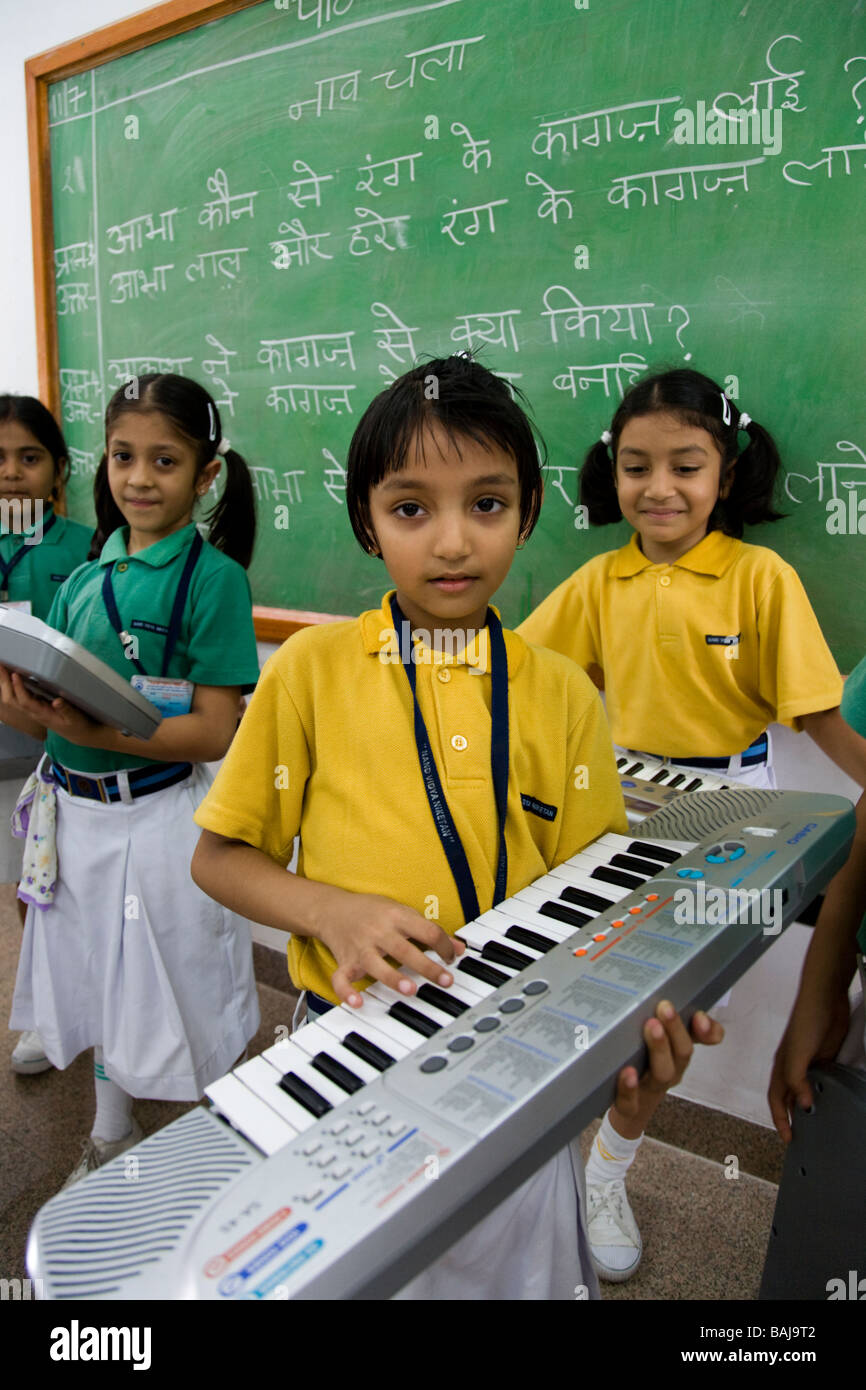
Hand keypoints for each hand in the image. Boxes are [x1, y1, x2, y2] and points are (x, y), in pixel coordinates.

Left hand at [0, 665, 99, 744]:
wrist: (78, 734)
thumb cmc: (77, 725)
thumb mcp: (75, 719)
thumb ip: (66, 709)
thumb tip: (57, 701)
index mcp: (43, 714)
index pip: (25, 702)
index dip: (19, 688)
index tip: (15, 675)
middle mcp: (34, 712)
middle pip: (13, 699)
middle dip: (5, 683)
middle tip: (1, 666)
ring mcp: (33, 709)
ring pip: (13, 698)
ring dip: (6, 684)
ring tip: (3, 668)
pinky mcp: (36, 705)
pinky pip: (19, 695)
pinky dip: (13, 685)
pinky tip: (12, 676)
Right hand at [317, 889, 465, 1006]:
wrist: (332, 909)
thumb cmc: (373, 912)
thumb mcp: (403, 913)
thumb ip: (430, 931)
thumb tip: (459, 949)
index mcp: (396, 917)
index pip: (426, 931)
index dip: (444, 945)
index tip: (452, 958)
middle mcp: (378, 932)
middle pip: (404, 950)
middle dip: (426, 966)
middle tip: (446, 980)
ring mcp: (360, 948)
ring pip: (376, 964)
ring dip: (393, 978)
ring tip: (411, 989)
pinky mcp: (344, 962)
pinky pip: (341, 978)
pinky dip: (346, 991)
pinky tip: (357, 1002)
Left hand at [613, 1000, 723, 1124]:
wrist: (629, 1103)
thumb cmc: (642, 1059)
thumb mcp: (653, 1033)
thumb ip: (661, 1014)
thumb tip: (658, 992)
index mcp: (679, 1049)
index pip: (705, 1038)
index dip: (707, 1030)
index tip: (699, 1016)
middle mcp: (672, 1068)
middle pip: (683, 1052)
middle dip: (676, 1029)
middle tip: (665, 1007)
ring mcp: (652, 1087)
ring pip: (663, 1073)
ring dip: (660, 1049)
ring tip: (651, 1027)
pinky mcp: (630, 1104)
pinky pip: (632, 1101)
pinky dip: (629, 1088)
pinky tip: (627, 1073)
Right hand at [768, 985, 850, 1142]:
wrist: (826, 1000)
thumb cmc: (805, 1021)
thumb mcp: (796, 1054)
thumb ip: (797, 1080)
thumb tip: (805, 1105)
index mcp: (781, 1067)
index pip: (776, 1099)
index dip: (780, 1119)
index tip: (787, 1138)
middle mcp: (793, 1067)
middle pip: (790, 1098)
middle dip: (792, 1117)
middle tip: (801, 1136)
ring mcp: (810, 1063)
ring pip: (807, 1091)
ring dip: (810, 1107)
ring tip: (818, 1125)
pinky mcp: (825, 1059)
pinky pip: (823, 1082)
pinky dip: (825, 1094)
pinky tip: (833, 1101)